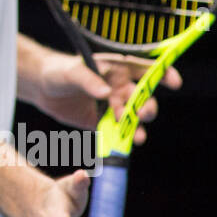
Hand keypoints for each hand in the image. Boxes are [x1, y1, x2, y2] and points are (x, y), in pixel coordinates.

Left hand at [32, 51, 180, 145]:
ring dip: (138, 128)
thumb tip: (106, 92)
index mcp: (117, 69)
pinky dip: (123, 140)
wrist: (42, 88)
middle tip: (141, 114)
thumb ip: (88, 80)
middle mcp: (119, 88)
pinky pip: (117, 132)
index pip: (145, 70)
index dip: (163, 74)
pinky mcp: (102, 123)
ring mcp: (112, 106)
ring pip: (133, 119)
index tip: (175, 83)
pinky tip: (125, 146)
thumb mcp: (72, 72)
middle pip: (143, 99)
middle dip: (147, 107)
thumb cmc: (59, 71)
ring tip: (137, 138)